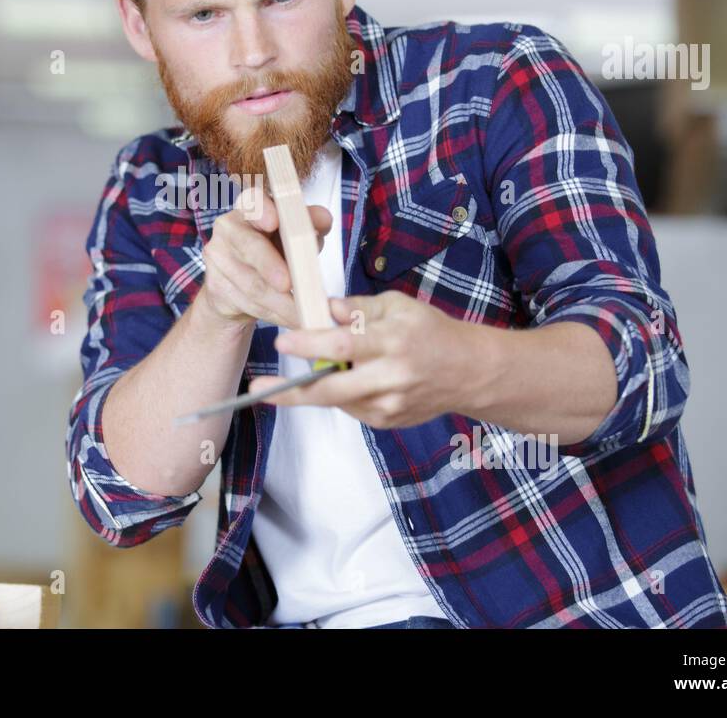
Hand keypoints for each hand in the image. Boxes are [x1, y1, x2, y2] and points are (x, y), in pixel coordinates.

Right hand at [196, 185, 332, 331]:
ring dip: (282, 302)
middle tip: (287, 282)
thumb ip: (310, 223)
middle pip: (249, 246)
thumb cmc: (275, 249)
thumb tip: (323, 219)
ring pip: (252, 284)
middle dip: (269, 265)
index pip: (252, 201)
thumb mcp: (296, 235)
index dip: (262, 210)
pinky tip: (293, 319)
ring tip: (307, 313)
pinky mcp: (216, 288)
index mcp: (249, 208)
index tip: (274, 222)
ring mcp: (218, 259)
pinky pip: (249, 304)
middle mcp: (228, 229)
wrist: (242, 284)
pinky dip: (275, 314)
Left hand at [248, 290, 499, 428]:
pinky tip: (349, 378)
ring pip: (335, 400)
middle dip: (290, 392)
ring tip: (303, 374)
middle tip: (256, 390)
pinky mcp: (387, 421)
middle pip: (330, 389)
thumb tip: (322, 310)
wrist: (469, 372)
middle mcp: (390, 378)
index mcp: (391, 343)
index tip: (281, 343)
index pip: (342, 346)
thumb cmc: (431, 332)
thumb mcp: (397, 306)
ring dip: (314, 388)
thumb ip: (356, 309)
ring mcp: (389, 405)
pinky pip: (349, 407)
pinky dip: (339, 393)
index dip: (309, 346)